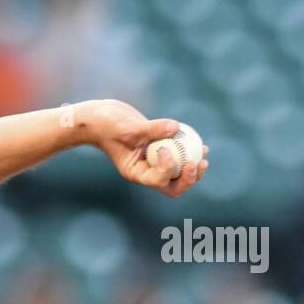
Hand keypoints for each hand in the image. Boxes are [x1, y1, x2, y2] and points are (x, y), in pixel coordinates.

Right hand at [81, 99, 208, 198]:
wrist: (99, 118)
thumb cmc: (107, 125)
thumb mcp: (127, 128)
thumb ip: (152, 129)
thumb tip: (176, 128)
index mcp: (136, 172)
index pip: (157, 180)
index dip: (167, 168)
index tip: (165, 149)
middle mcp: (146, 171)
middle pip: (172, 186)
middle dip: (188, 178)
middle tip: (198, 164)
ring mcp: (153, 161)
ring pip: (179, 174)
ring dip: (194, 169)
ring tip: (204, 155)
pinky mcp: (159, 149)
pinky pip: (179, 156)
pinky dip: (190, 153)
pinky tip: (203, 146)